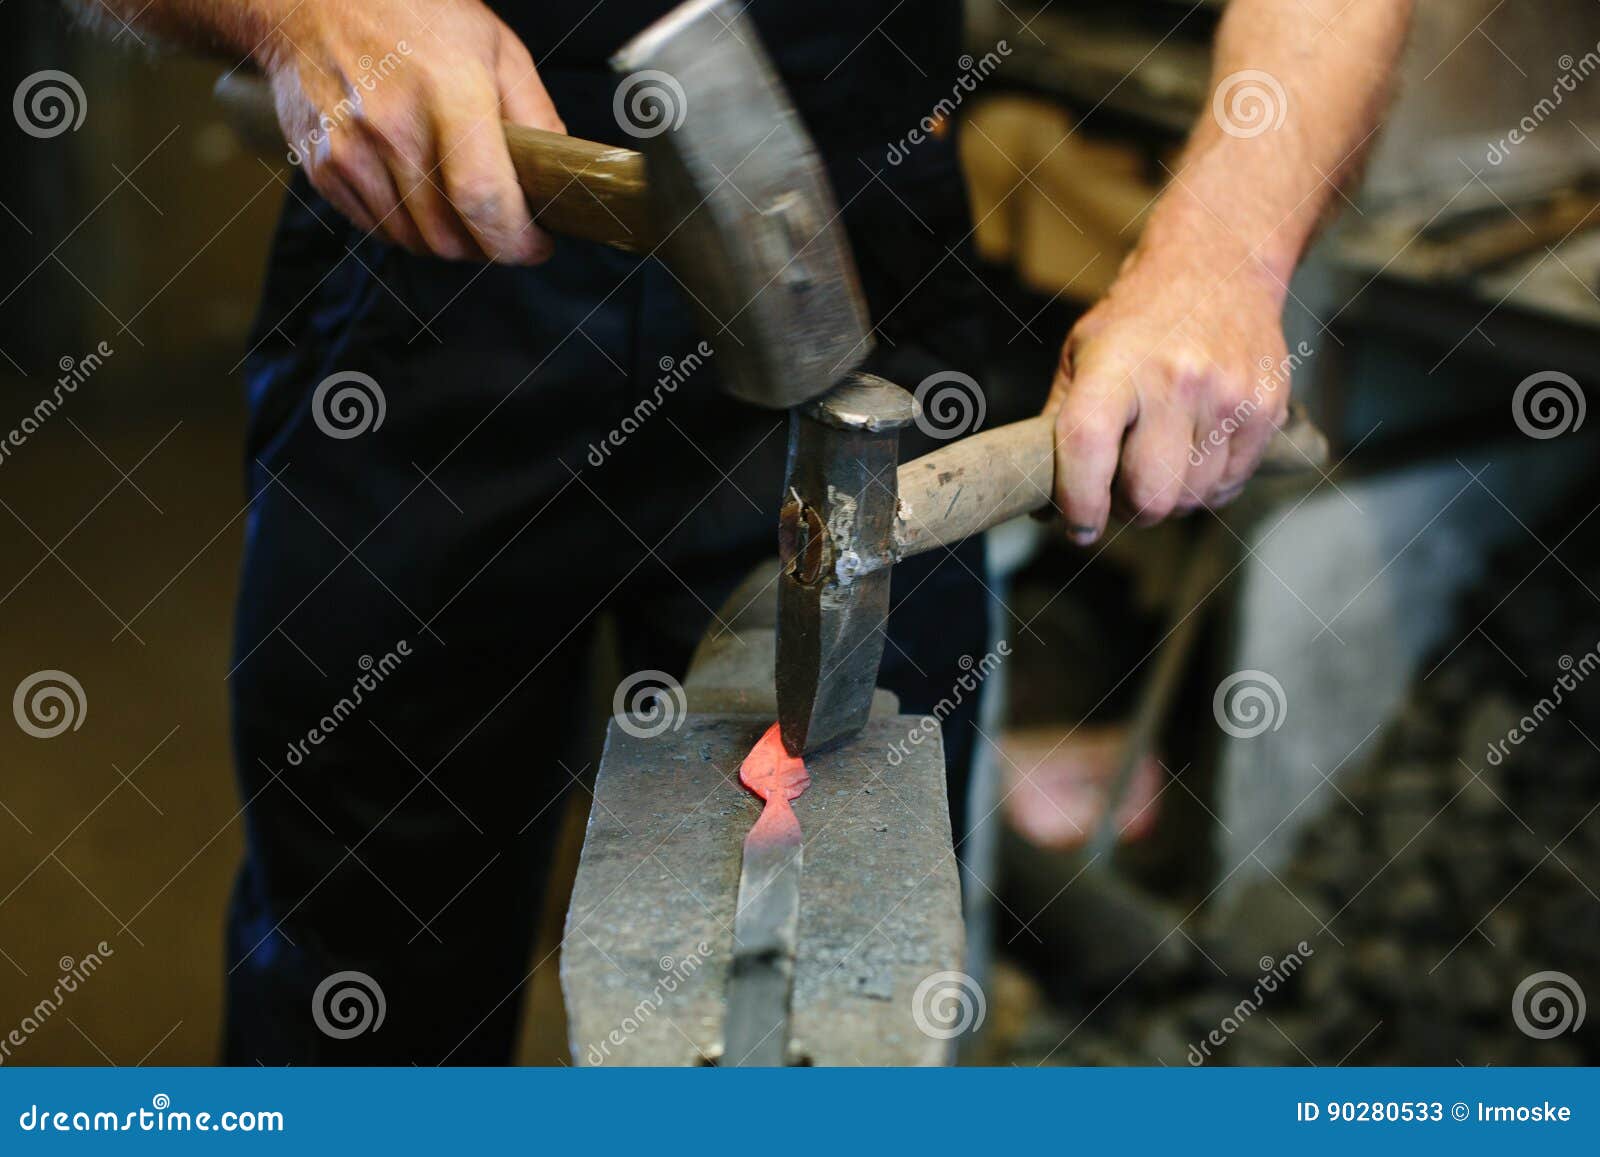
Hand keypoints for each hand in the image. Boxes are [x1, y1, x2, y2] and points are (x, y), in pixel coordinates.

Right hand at [263, 0, 563, 262]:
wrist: (313, 0)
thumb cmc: (412, 14)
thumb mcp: (496, 47)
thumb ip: (535, 115)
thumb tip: (559, 176)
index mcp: (449, 92)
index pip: (484, 200)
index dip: (517, 240)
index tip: (536, 244)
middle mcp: (394, 127)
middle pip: (450, 236)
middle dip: (488, 245)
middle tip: (503, 224)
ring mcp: (351, 151)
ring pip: (415, 241)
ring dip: (447, 239)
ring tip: (459, 203)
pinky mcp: (324, 169)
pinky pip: (377, 228)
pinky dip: (406, 225)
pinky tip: (417, 190)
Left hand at [1044, 239, 1290, 543]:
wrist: (1218, 265)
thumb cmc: (1136, 319)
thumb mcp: (1082, 354)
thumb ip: (1059, 426)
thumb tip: (1042, 505)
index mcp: (1116, 365)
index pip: (1088, 446)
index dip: (1079, 501)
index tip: (1078, 526)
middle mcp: (1176, 380)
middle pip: (1151, 494)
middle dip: (1130, 508)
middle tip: (1121, 488)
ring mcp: (1227, 396)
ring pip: (1192, 499)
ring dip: (1170, 499)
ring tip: (1159, 461)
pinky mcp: (1266, 409)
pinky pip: (1229, 486)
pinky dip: (1206, 487)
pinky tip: (1194, 453)